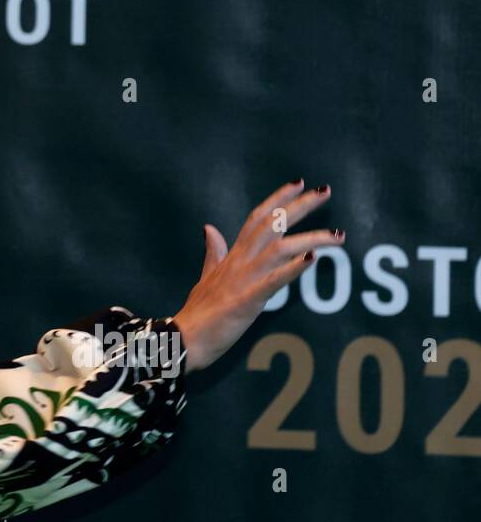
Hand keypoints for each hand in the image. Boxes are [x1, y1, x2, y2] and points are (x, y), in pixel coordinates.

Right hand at [173, 179, 342, 373]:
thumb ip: (213, 253)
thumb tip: (210, 228)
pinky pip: (274, 280)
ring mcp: (244, 278)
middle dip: (300, 206)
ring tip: (337, 235)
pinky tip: (313, 259)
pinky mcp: (247, 299)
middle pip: (272, 224)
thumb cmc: (197, 311)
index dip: (277, 198)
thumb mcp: (206, 276)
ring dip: (311, 239)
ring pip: (280, 248)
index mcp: (232, 255)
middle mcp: (240, 261)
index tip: (298, 184)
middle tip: (324, 191)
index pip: (257, 218)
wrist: (185, 338)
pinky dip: (294, 268)